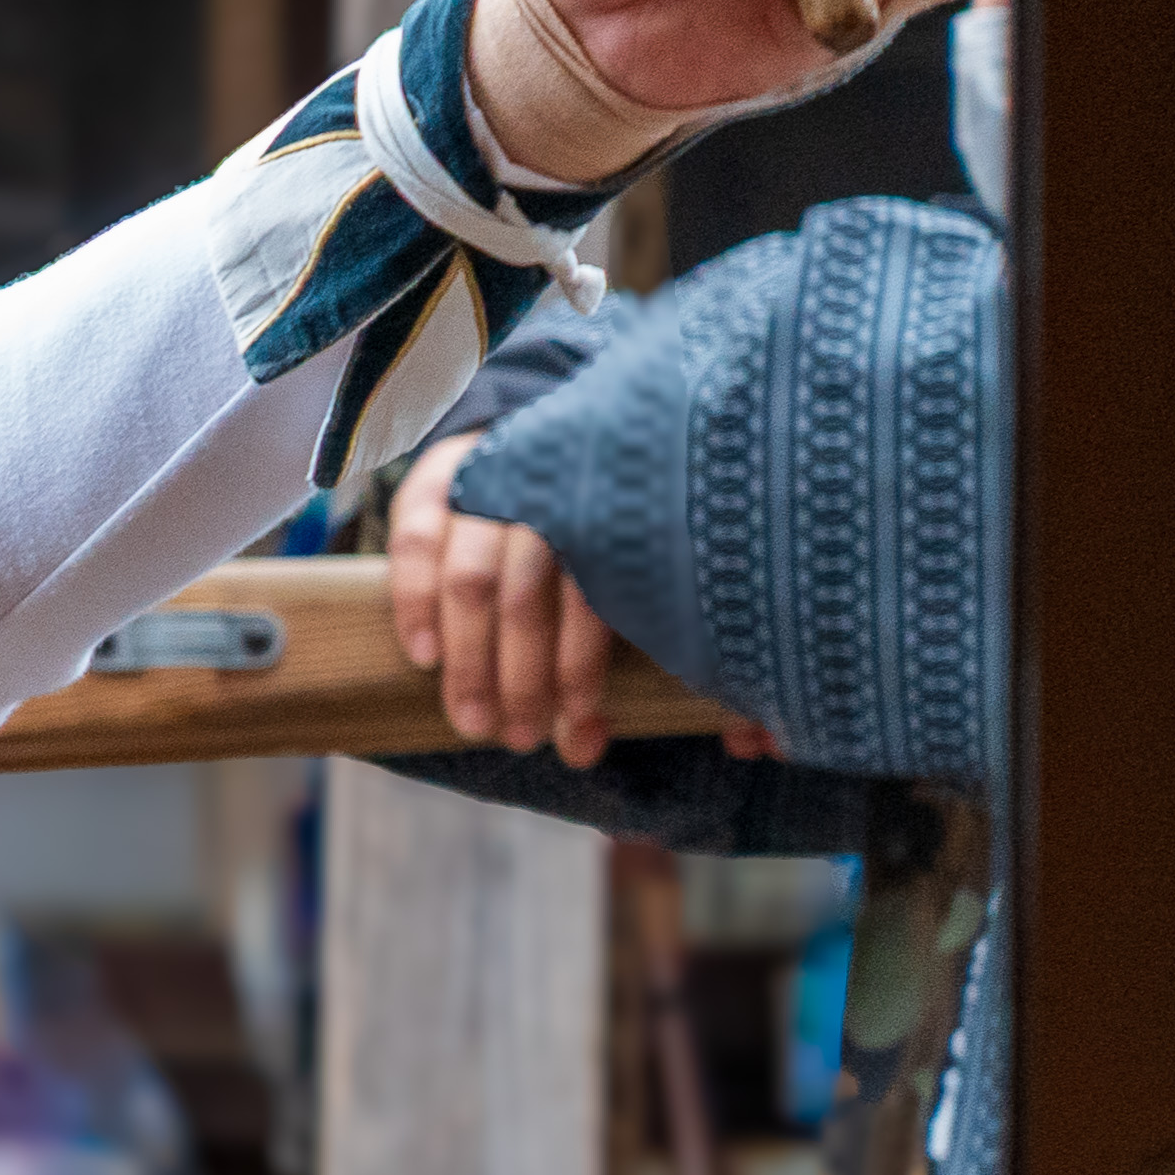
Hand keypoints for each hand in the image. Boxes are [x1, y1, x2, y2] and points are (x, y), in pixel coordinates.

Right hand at [383, 439, 774, 772]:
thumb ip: (704, 643)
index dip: (580, 677)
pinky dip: (415, 600)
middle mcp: (556, 488)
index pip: (596, 600)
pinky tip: (425, 658)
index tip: (580, 743)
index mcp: (623, 507)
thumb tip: (759, 744)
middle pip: (529, 596)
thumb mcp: (671, 564)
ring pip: (473, 578)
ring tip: (476, 724)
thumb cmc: (627, 521)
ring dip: (471, 661)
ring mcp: (492, 478)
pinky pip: (416, 538)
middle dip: (521, 681)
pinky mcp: (440, 474)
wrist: (564, 430)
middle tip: (521, 741)